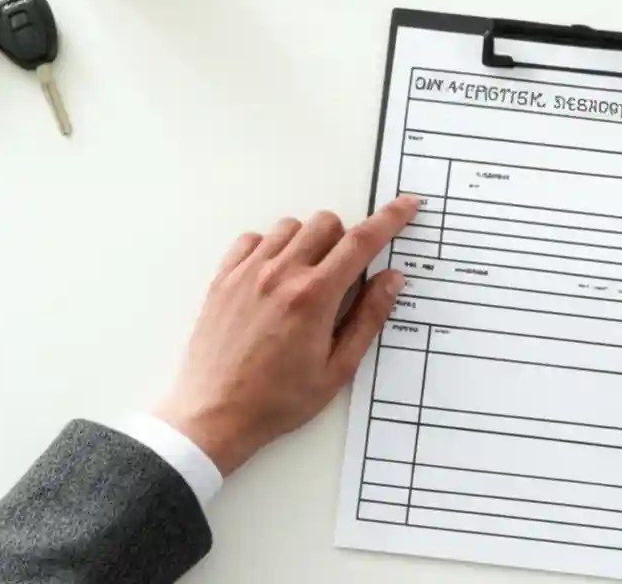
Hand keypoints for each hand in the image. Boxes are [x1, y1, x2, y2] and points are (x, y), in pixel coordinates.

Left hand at [153, 195, 419, 474]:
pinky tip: (274, 276)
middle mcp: (280, 275)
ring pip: (290, 226)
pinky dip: (270, 247)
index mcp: (314, 297)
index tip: (406, 206)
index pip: (361, 242)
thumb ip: (368, 318)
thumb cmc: (278, 400)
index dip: (390, 219)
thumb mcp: (337, 368)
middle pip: (326, 223)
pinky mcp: (222, 279)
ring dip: (308, 241)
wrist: (215, 415)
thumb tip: (392, 279)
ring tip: (307, 276)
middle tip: (344, 272)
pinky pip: (252, 239)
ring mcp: (247, 273)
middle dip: (345, 238)